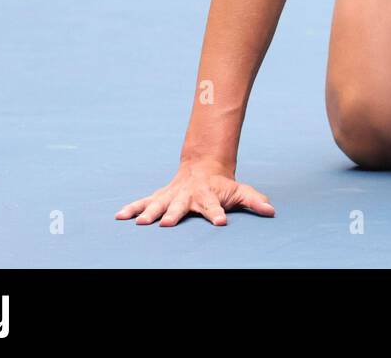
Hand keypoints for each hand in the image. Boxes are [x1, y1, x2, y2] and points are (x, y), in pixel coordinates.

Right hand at [116, 158, 275, 226]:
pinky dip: (131, 208)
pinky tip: (119, 217)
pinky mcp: (160, 197)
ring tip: (140, 223)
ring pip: (159, 204)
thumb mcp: (241, 191)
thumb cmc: (223, 185)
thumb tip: (271, 210)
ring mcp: (172, 195)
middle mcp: (188, 195)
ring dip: (149, 212)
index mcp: (208, 196)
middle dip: (174, 214)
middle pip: (181, 206)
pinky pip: (143, 202)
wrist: (204, 166)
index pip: (214, 205)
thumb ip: (254, 201)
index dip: (217, 213)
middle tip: (166, 224)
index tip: (221, 221)